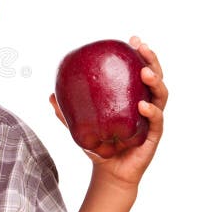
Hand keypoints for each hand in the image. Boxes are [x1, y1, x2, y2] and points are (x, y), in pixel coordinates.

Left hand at [49, 36, 167, 189]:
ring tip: (144, 71)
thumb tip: (50, 96)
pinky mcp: (154, 136)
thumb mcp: (81, 126)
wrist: (109, 172)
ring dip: (154, 81)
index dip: (139, 54)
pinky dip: (152, 111)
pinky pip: (157, 121)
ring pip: (161, 95)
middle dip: (151, 59)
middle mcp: (146, 104)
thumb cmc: (99, 145)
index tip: (132, 40)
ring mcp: (152, 119)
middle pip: (155, 77)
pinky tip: (143, 105)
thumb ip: (68, 112)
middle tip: (141, 47)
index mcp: (132, 96)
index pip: (139, 70)